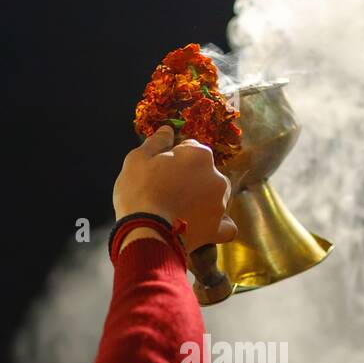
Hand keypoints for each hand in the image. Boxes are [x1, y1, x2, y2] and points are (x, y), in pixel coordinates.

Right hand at [112, 125, 236, 251]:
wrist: (146, 232)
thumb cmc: (139, 192)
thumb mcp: (137, 159)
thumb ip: (156, 142)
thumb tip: (168, 130)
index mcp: (199, 155)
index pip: (191, 147)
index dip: (174, 157)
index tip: (161, 169)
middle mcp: (216, 176)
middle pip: (207, 171)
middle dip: (192, 177)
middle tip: (170, 190)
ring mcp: (220, 204)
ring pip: (218, 195)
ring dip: (205, 198)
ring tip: (183, 209)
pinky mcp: (218, 228)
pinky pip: (226, 226)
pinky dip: (218, 224)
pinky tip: (205, 225)